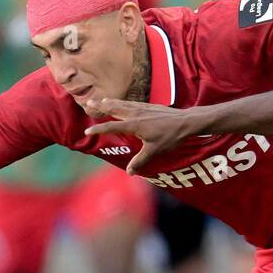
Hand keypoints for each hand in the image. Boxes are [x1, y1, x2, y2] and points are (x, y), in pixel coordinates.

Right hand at [84, 98, 200, 173]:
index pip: (111, 127)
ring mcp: (142, 108)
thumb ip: (140, 161)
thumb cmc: (170, 137)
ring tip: (101, 100)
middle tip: (87, 102)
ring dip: (110, 102)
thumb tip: (130, 172)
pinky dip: (122, 102)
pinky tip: (123, 102)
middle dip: (99, 106)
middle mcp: (135, 113)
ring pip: (122, 103)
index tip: (87, 130)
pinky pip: (131, 102)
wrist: (185, 121)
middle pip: (113, 109)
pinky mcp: (149, 106)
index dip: (98, 129)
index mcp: (133, 125)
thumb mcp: (154, 151)